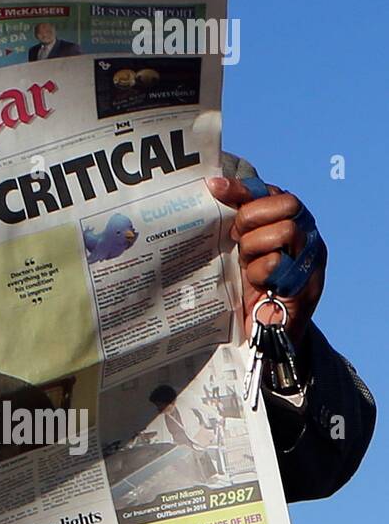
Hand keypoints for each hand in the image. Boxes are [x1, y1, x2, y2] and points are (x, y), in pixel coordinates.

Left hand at [207, 177, 323, 344]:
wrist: (262, 335)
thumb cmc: (246, 288)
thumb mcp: (238, 249)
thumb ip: (234, 222)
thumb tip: (210, 188)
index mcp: (288, 223)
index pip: (270, 191)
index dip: (242, 188)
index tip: (213, 189)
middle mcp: (306, 236)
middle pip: (286, 203)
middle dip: (253, 218)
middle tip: (237, 240)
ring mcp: (312, 259)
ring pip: (285, 230)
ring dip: (256, 248)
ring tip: (247, 266)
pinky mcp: (308, 284)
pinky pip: (278, 263)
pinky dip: (261, 272)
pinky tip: (257, 285)